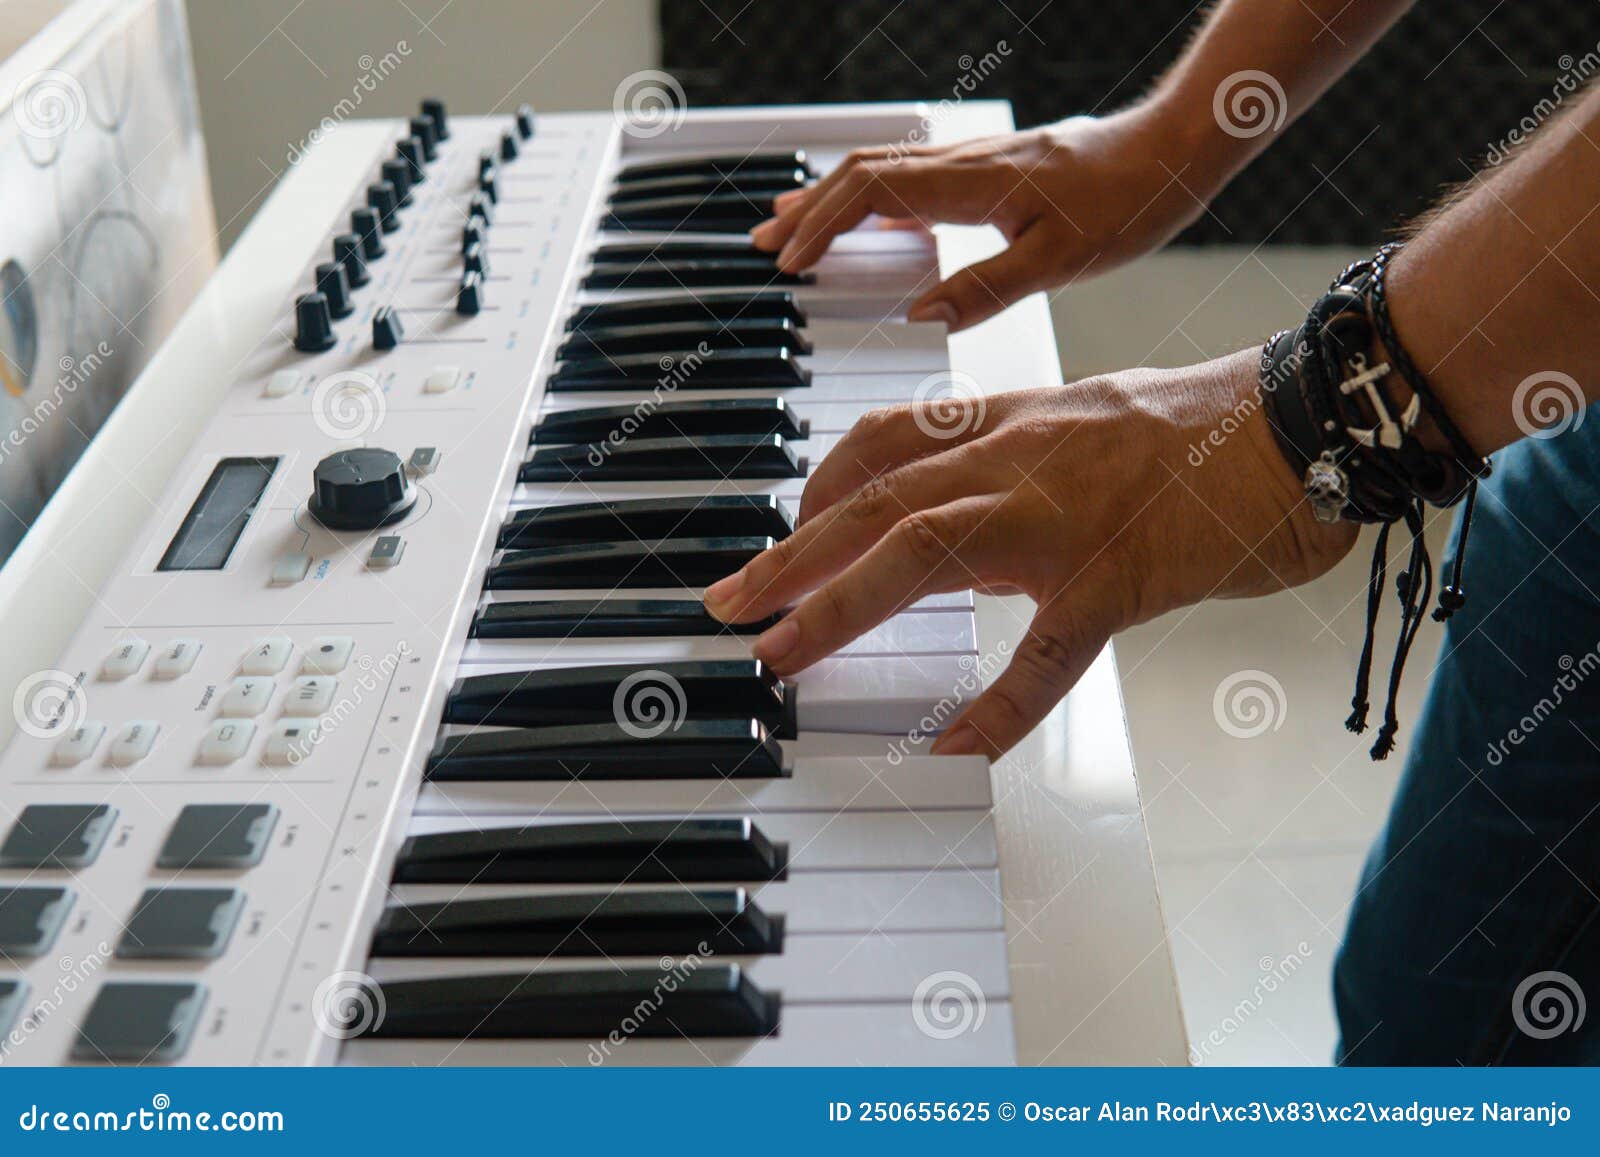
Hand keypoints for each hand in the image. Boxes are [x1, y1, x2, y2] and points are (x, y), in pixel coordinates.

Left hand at [702, 350, 1356, 757]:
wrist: (1309, 415)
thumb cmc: (1208, 425)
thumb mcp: (1090, 416)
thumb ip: (1021, 449)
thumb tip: (967, 494)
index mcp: (1013, 419)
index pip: (885, 443)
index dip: (818, 489)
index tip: (785, 533)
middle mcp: (1020, 458)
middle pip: (874, 499)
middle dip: (790, 555)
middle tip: (730, 604)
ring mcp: (1065, 517)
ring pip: (922, 551)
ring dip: (837, 607)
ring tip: (781, 655)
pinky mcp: (1120, 577)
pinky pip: (1043, 655)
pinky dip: (995, 708)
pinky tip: (953, 748)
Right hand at [751, 106, 1222, 330]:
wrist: (1170, 151)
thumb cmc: (1126, 200)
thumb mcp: (1058, 262)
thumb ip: (985, 289)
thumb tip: (920, 315)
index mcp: (972, 183)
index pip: (871, 192)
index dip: (824, 225)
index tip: (792, 260)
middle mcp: (966, 164)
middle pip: (864, 175)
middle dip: (810, 209)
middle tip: (768, 241)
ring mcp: (977, 163)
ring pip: (886, 172)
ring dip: (835, 199)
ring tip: (796, 226)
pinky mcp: (993, 169)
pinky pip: (915, 178)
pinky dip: (876, 199)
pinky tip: (871, 220)